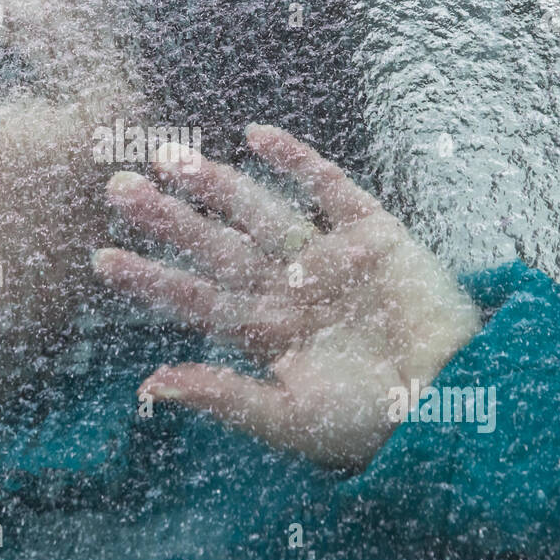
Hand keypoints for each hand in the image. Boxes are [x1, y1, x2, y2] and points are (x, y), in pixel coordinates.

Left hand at [92, 124, 481, 469]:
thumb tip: (151, 383)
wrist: (456, 400)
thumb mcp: (289, 418)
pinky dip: (296, 161)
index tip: (103, 259)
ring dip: (217, 184)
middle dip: (169, 218)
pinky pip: (327, 187)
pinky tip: (256, 136)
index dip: (151, 278)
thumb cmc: (372, 422)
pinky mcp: (372, 233)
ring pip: (259, 212)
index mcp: (266, 332)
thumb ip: (222, 396)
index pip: (195, 298)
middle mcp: (288, 288)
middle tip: (116, 187)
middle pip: (216, 246)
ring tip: (169, 157)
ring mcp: (327, 257)